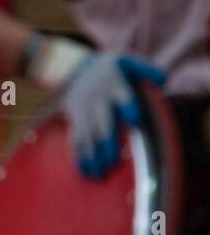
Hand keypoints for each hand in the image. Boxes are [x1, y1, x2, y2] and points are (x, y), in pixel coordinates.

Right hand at [59, 52, 165, 177]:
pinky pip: (74, 138)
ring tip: (96, 173)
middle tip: (110, 161)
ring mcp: (83, 109)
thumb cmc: (107, 68)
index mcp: (113, 84)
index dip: (127, 107)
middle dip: (105, 142)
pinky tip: (83, 170)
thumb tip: (163, 82)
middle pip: (101, 121)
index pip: (122, 96)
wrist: (71, 66)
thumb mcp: (126, 61)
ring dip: (91, 154)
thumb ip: (146, 69)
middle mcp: (97, 98)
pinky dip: (78, 155)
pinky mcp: (73, 117)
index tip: (133, 120)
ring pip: (86, 134)